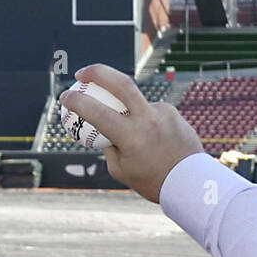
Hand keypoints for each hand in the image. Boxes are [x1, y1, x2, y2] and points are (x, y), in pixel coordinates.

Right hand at [59, 64, 202, 203]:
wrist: (191, 184)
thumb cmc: (152, 181)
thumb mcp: (121, 170)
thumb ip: (108, 145)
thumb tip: (97, 126)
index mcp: (131, 137)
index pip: (96, 111)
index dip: (76, 101)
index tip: (65, 97)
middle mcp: (148, 120)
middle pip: (121, 82)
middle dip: (97, 72)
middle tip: (82, 74)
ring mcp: (164, 114)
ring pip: (137, 103)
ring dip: (130, 115)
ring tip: (140, 140)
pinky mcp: (174, 113)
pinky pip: (152, 112)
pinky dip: (147, 122)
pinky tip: (156, 141)